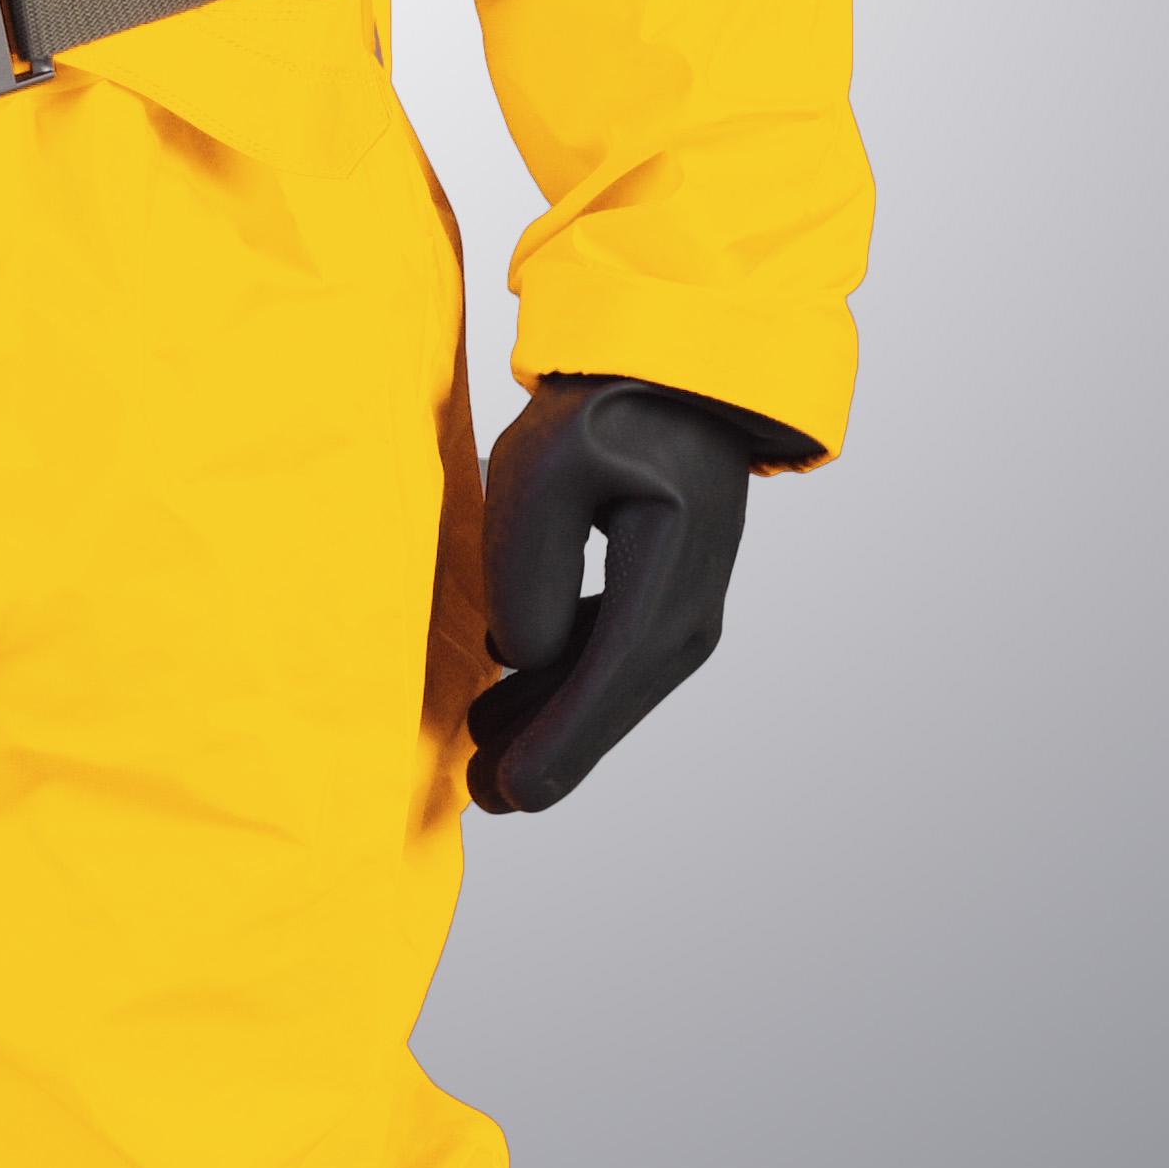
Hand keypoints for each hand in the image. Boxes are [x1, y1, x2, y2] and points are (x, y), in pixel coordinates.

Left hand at [466, 374, 803, 813]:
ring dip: (550, 720)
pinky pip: (616, 660)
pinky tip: (513, 687)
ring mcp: (685, 606)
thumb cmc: (605, 409)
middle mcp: (689, 603)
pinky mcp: (667, 600)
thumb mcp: (545, 468)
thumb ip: (531, 563)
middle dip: (549, 752)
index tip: (513, 791)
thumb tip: (522, 655)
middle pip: (614, 698)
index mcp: (670, 564)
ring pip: (613, 686)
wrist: (672, 374)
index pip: (612, 675)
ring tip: (479, 747)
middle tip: (479, 793)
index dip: (560, 741)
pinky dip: (566, 683)